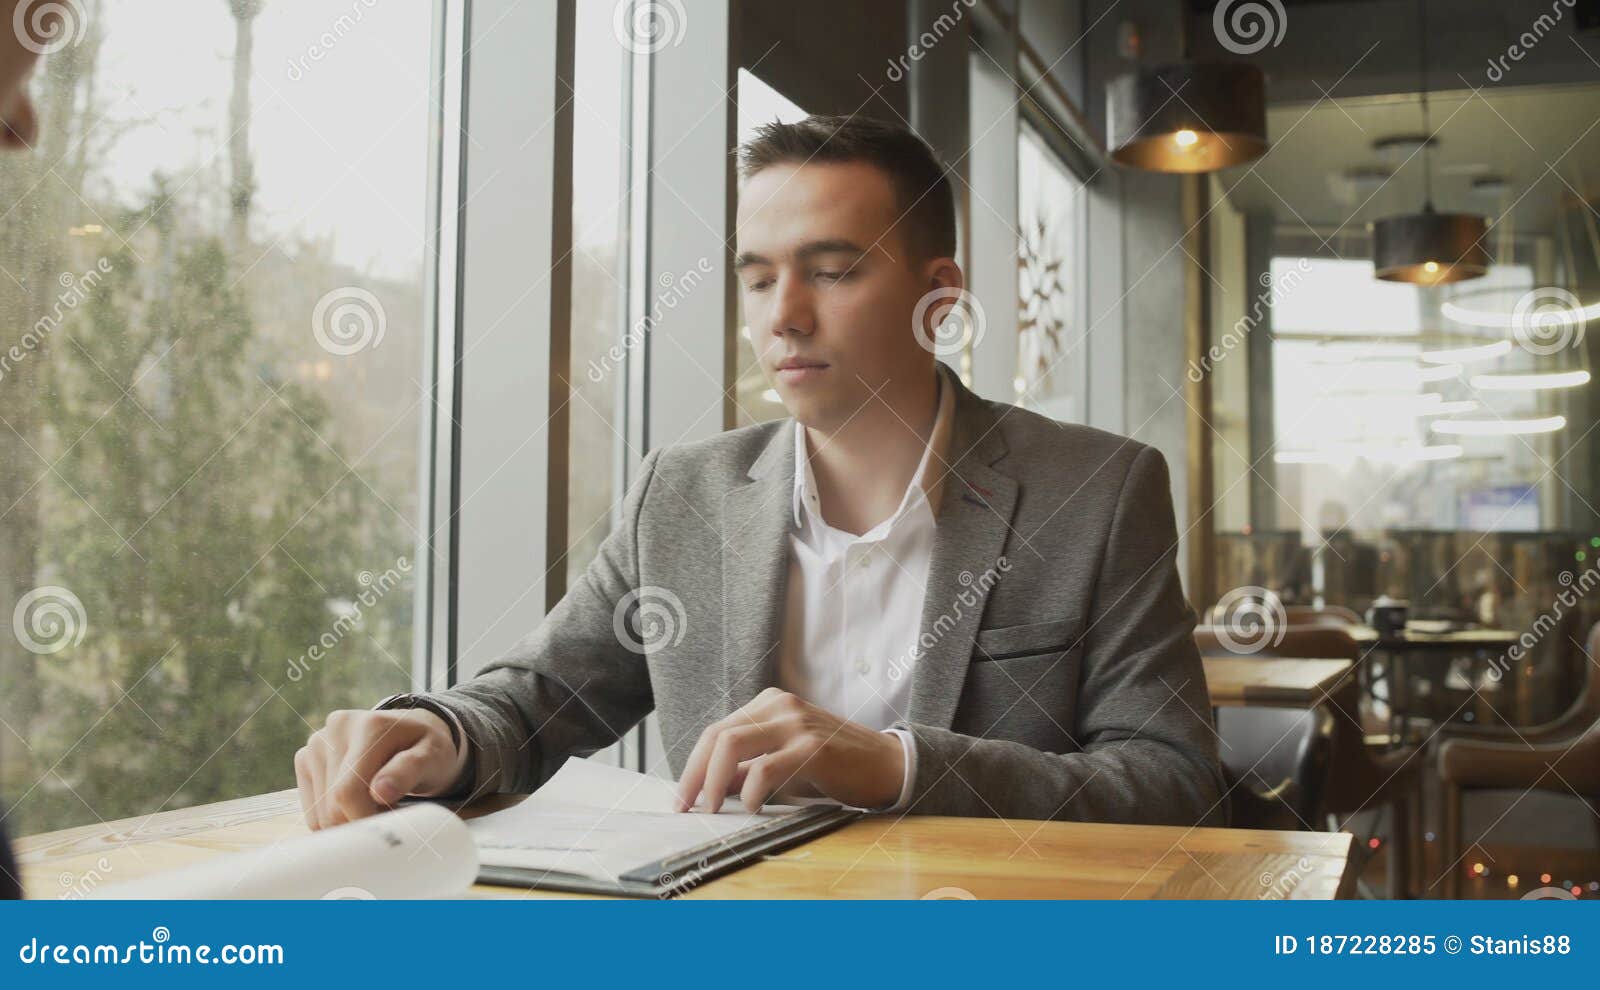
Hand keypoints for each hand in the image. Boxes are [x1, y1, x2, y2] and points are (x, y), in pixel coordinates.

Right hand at [294, 708, 461, 829]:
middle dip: (359, 820)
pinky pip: (310, 808)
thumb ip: (409, 771)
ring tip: (375, 804)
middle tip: (388, 813)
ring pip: (318, 812)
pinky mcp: (305, 757)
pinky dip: (332, 816)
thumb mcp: (433, 758)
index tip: (390, 825)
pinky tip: (356, 800)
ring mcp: (317, 741)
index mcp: (370, 726)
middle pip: (331, 805)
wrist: (414, 733)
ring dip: (347, 819)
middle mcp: (337, 728)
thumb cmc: (426, 750)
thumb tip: (380, 792)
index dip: (365, 819)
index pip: (348, 792)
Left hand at [674, 688, 903, 813]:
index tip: (682, 797)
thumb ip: (749, 770)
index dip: (693, 766)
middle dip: (695, 775)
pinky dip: (751, 791)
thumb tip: (712, 790)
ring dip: (713, 781)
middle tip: (687, 807)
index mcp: (769, 704)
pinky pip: (765, 767)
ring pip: (731, 744)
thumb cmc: (835, 766)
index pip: (716, 731)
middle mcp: (779, 706)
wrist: (887, 765)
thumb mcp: (785, 762)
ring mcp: (796, 723)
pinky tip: (753, 807)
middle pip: (716, 735)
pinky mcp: (813, 747)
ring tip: (712, 808)